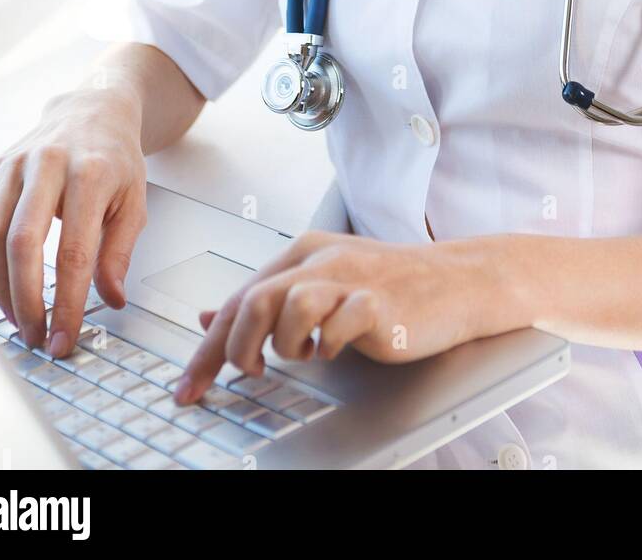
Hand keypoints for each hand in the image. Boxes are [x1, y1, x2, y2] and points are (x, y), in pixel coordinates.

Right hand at [0, 85, 147, 356]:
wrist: (92, 111)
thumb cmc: (114, 159)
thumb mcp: (135, 201)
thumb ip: (120, 252)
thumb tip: (111, 298)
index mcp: (90, 173)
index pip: (74, 251)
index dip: (68, 302)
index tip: (64, 338)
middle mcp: (46, 165)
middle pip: (22, 244)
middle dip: (26, 300)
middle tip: (36, 335)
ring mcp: (12, 166)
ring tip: (17, 320)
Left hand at [174, 229, 499, 403]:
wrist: (454, 281)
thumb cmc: (388, 284)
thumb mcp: (318, 282)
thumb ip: (266, 297)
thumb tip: (210, 315)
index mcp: (302, 252)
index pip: (240, 298)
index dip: (207, 347)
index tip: (187, 388)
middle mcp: (320, 259)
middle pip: (254, 300)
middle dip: (237, 349)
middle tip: (252, 371)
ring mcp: (350, 279)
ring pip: (289, 308)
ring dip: (287, 346)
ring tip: (307, 354)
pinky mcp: (377, 303)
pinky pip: (335, 328)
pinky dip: (328, 347)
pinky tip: (339, 347)